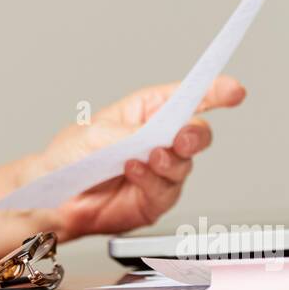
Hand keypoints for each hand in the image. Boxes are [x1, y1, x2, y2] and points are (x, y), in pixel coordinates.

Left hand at [38, 76, 244, 239]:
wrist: (54, 199)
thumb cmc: (70, 157)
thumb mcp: (96, 134)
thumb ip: (132, 136)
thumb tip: (158, 139)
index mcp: (147, 112)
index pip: (187, 97)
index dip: (213, 91)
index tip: (234, 90)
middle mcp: (159, 140)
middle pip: (196, 133)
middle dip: (194, 134)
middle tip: (181, 137)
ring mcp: (161, 171)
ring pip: (184, 163)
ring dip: (167, 160)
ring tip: (144, 158)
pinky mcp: (155, 199)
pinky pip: (166, 190)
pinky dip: (151, 180)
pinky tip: (134, 173)